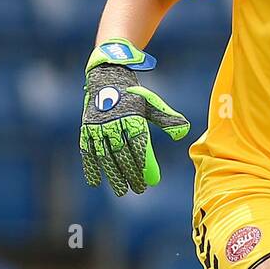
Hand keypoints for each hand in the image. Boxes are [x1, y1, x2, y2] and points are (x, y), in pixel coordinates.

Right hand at [79, 42, 189, 195]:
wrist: (107, 78)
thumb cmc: (134, 96)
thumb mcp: (152, 104)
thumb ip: (167, 119)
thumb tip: (183, 133)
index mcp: (132, 116)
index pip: (139, 144)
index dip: (145, 163)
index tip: (152, 180)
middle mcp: (113, 121)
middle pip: (122, 153)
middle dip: (131, 174)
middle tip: (140, 190)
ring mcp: (97, 126)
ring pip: (105, 155)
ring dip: (113, 175)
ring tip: (122, 191)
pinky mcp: (86, 129)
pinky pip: (87, 150)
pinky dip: (90, 166)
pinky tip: (95, 182)